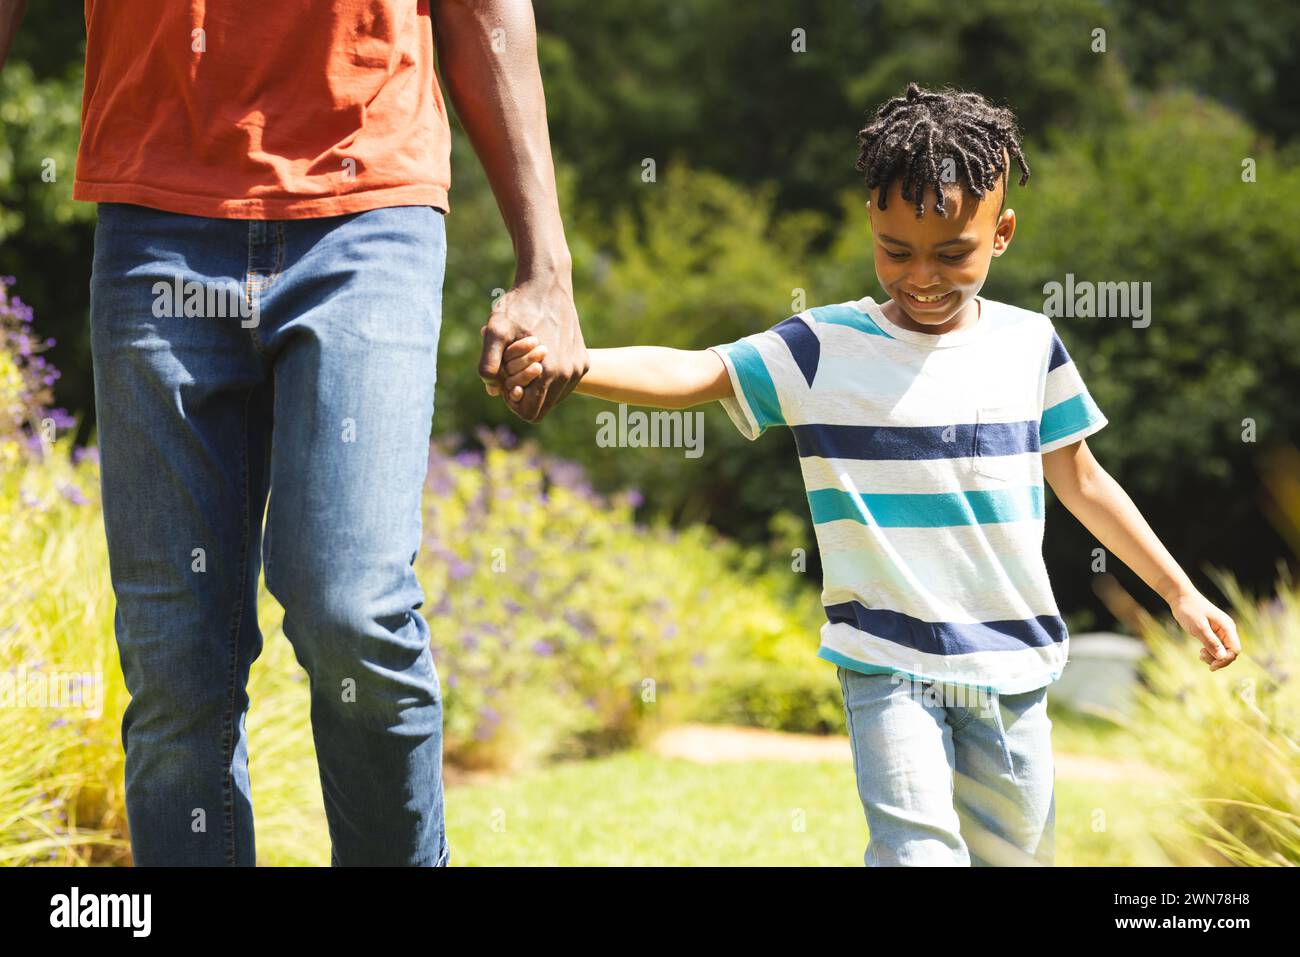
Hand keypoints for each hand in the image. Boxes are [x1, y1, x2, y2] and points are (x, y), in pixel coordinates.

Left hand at [478, 274, 587, 421]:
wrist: (547, 283)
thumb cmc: (519, 305)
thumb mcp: (495, 331)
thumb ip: (488, 363)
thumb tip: (491, 390)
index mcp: (550, 372)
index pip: (530, 413)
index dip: (513, 402)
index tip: (505, 381)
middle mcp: (569, 374)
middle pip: (542, 407)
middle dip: (524, 394)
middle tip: (512, 369)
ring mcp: (578, 368)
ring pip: (554, 397)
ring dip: (537, 385)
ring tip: (525, 359)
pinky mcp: (583, 361)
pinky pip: (563, 384)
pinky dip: (549, 376)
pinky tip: (539, 354)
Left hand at [1169, 589, 1240, 671]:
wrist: (1180, 597)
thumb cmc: (1189, 610)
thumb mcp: (1199, 627)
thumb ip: (1211, 642)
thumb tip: (1223, 657)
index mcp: (1227, 627)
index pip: (1235, 649)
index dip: (1225, 660)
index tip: (1211, 666)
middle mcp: (1227, 629)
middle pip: (1230, 652)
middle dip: (1218, 659)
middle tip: (1201, 657)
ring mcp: (1220, 631)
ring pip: (1223, 650)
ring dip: (1214, 656)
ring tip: (1200, 654)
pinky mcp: (1213, 632)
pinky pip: (1217, 646)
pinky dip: (1210, 652)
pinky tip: (1201, 652)